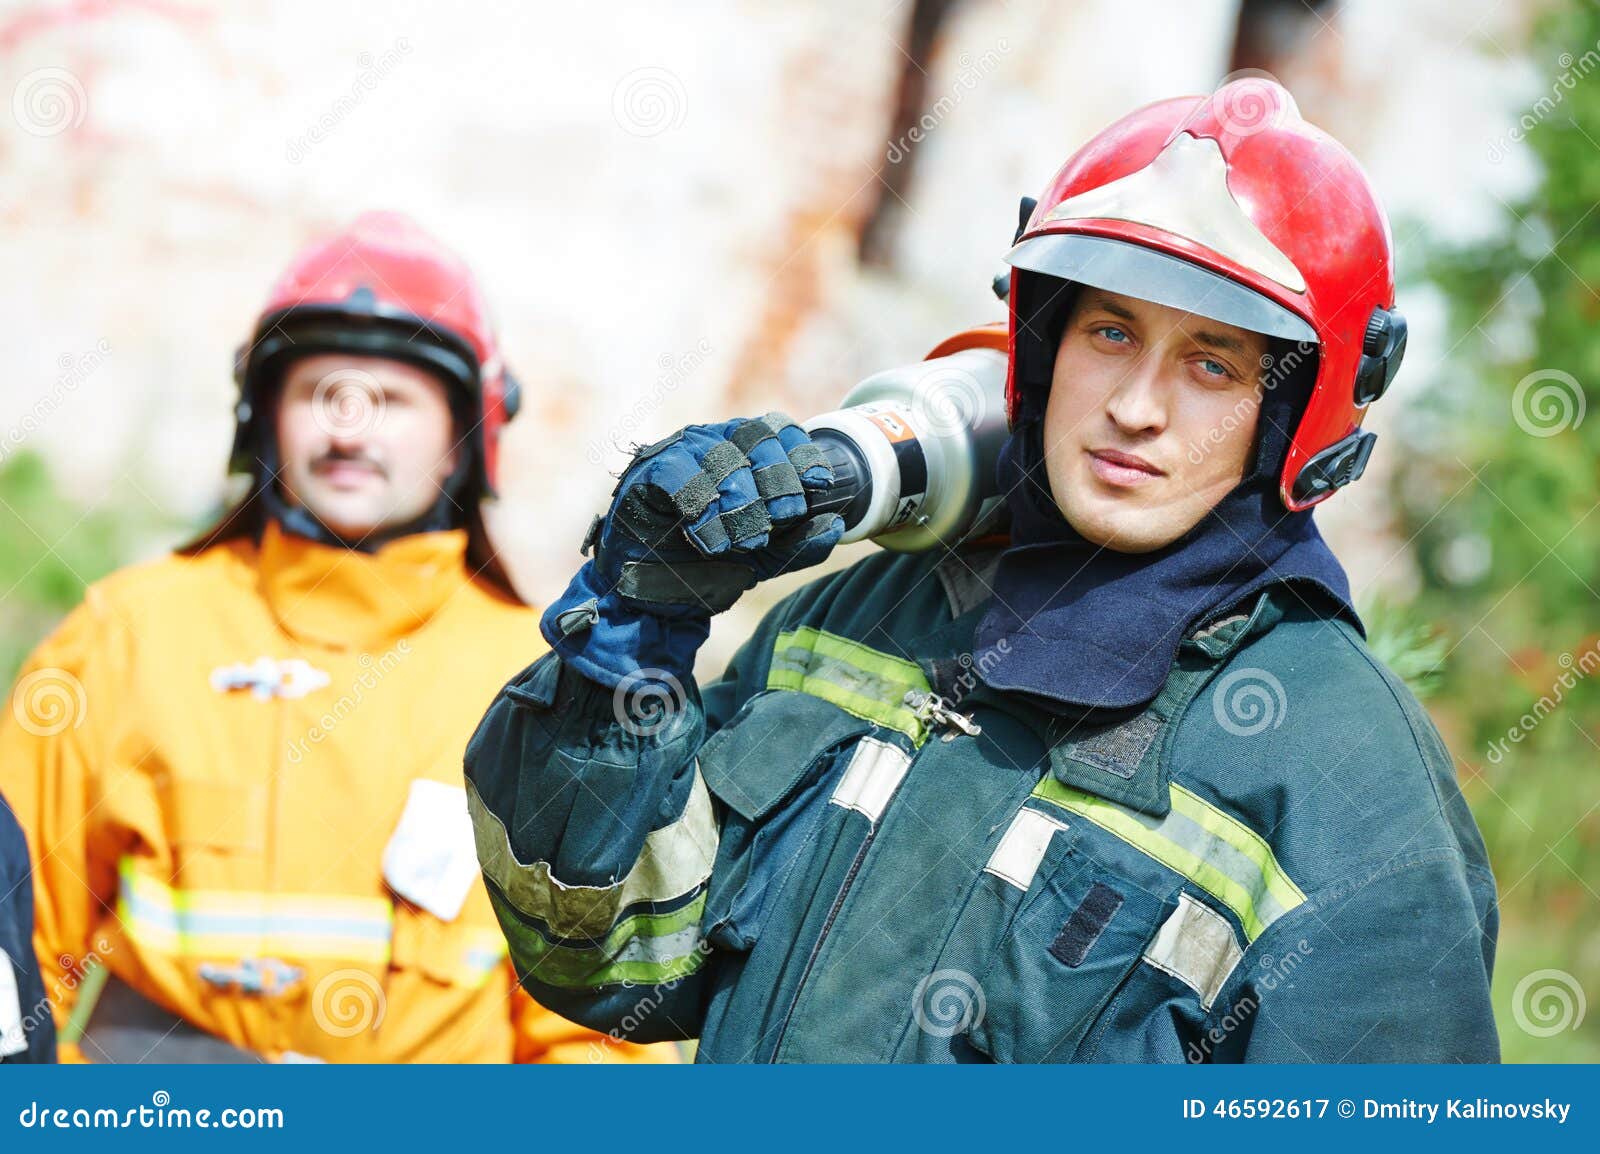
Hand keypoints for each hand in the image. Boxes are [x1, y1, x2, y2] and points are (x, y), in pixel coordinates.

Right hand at [541, 412, 843, 688]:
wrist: (654, 603)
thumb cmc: (707, 570)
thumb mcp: (765, 559)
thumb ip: (799, 542)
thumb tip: (836, 523)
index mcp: (741, 454)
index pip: (778, 429)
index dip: (802, 453)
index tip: (818, 483)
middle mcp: (711, 444)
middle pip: (756, 439)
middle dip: (777, 481)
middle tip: (780, 518)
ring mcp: (677, 455)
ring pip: (721, 458)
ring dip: (741, 504)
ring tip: (742, 543)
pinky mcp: (645, 475)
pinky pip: (680, 474)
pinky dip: (701, 507)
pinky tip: (706, 538)